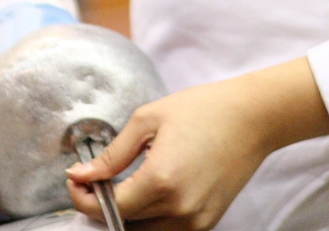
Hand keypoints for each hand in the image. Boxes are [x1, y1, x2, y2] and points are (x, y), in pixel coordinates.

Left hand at [66, 57, 328, 229]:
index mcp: (161, 180)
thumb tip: (82, 174)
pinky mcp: (205, 224)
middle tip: (95, 179)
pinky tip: (149, 192)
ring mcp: (194, 221)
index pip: (109, 209)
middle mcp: (178, 209)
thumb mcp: (150, 119)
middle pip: (123, 225)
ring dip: (126, 216)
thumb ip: (113, 153)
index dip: (83, 199)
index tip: (75, 181)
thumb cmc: (205, 109)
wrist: (252, 117)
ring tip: (123, 185)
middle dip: (101, 205)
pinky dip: (150, 220)